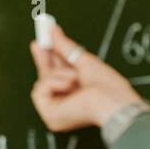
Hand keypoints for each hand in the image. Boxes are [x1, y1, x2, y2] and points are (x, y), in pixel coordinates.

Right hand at [28, 22, 144, 131]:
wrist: (111, 100)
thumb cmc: (107, 86)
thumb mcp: (84, 60)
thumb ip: (66, 47)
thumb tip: (54, 32)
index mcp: (78, 94)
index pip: (59, 75)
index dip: (50, 58)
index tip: (44, 42)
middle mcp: (67, 104)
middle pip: (47, 78)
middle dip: (42, 59)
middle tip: (39, 42)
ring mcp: (58, 111)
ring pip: (42, 82)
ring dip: (58, 73)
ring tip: (74, 76)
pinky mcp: (50, 116)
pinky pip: (39, 91)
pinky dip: (52, 83)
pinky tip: (67, 84)